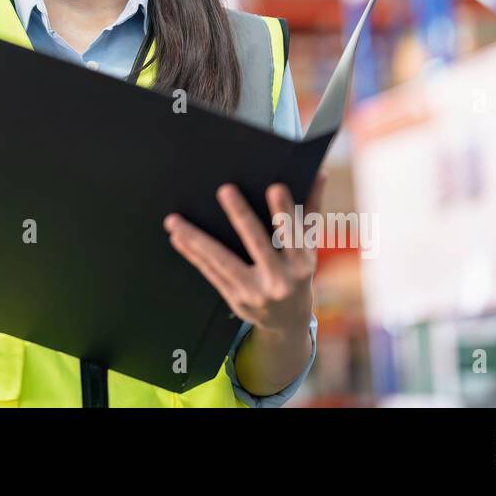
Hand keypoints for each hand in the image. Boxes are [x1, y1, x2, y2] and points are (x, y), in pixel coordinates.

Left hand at [164, 171, 327, 336]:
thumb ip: (310, 210)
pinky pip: (211, 273)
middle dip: (241, 216)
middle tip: (226, 189)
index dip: (285, 212)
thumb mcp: (308, 248)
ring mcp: (255, 293)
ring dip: (197, 239)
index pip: (294, 234)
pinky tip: (178, 237)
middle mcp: (279, 280)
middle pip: (258, 244)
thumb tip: (320, 172)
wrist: (289, 322)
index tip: (276, 187)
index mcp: (301, 264)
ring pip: (223, 261)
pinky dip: (193, 255)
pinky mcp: (235, 300)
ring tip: (175, 221)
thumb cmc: (298, 273)